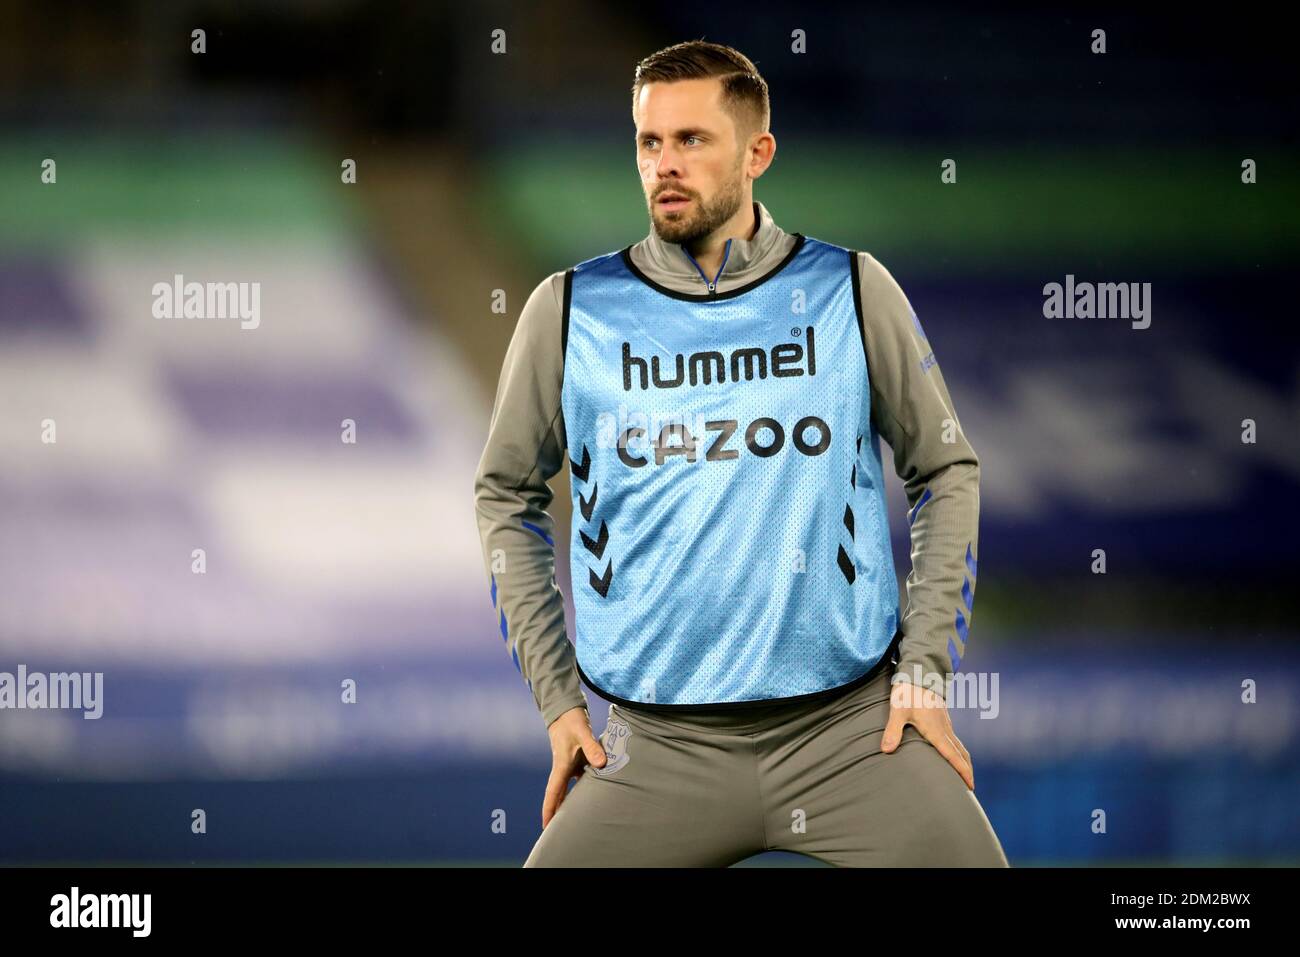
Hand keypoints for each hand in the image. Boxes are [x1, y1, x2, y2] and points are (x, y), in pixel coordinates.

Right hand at [542, 706, 606, 826]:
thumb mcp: (582, 731)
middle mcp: (564, 768)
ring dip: (570, 804)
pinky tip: (595, 797)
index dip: (549, 810)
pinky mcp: (578, 760)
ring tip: (576, 822)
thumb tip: (601, 764)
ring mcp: (571, 765)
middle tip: (556, 834)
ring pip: (569, 790)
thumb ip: (592, 747)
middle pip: (558, 796)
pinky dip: (585, 790)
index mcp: (561, 765)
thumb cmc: (571, 719)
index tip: (545, 827)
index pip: (553, 792)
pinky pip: (581, 780)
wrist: (566, 709)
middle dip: (556, 813)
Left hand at [880, 679, 973, 790]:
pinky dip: (957, 750)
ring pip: (959, 745)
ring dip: (963, 760)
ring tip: (962, 774)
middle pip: (961, 753)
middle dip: (967, 771)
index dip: (962, 772)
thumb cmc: (908, 691)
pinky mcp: (942, 717)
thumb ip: (893, 730)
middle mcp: (944, 728)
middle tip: (969, 787)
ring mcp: (945, 722)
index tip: (970, 787)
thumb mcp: (898, 710)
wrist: (919, 670)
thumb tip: (886, 750)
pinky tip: (950, 752)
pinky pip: (954, 738)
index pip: (953, 756)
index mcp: (936, 730)